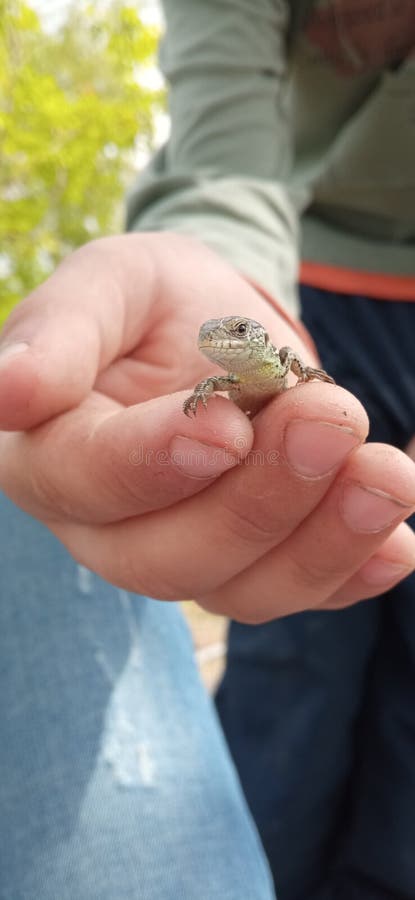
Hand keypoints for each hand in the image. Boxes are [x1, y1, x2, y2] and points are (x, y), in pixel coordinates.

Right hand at [1, 233, 413, 621]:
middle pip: (168, 557)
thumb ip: (60, 330)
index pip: (87, 481)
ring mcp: (182, 554)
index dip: (152, 464)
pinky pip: (297, 591)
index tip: (225, 424)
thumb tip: (9, 392)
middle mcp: (109, 527)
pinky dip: (351, 574)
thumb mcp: (108, 285)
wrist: (211, 330)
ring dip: (322, 541)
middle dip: (259, 501)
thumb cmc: (149, 304)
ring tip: (387, 476)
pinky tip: (397, 545)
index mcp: (53, 454)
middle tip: (331, 421)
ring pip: (240, 588)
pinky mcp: (250, 563)